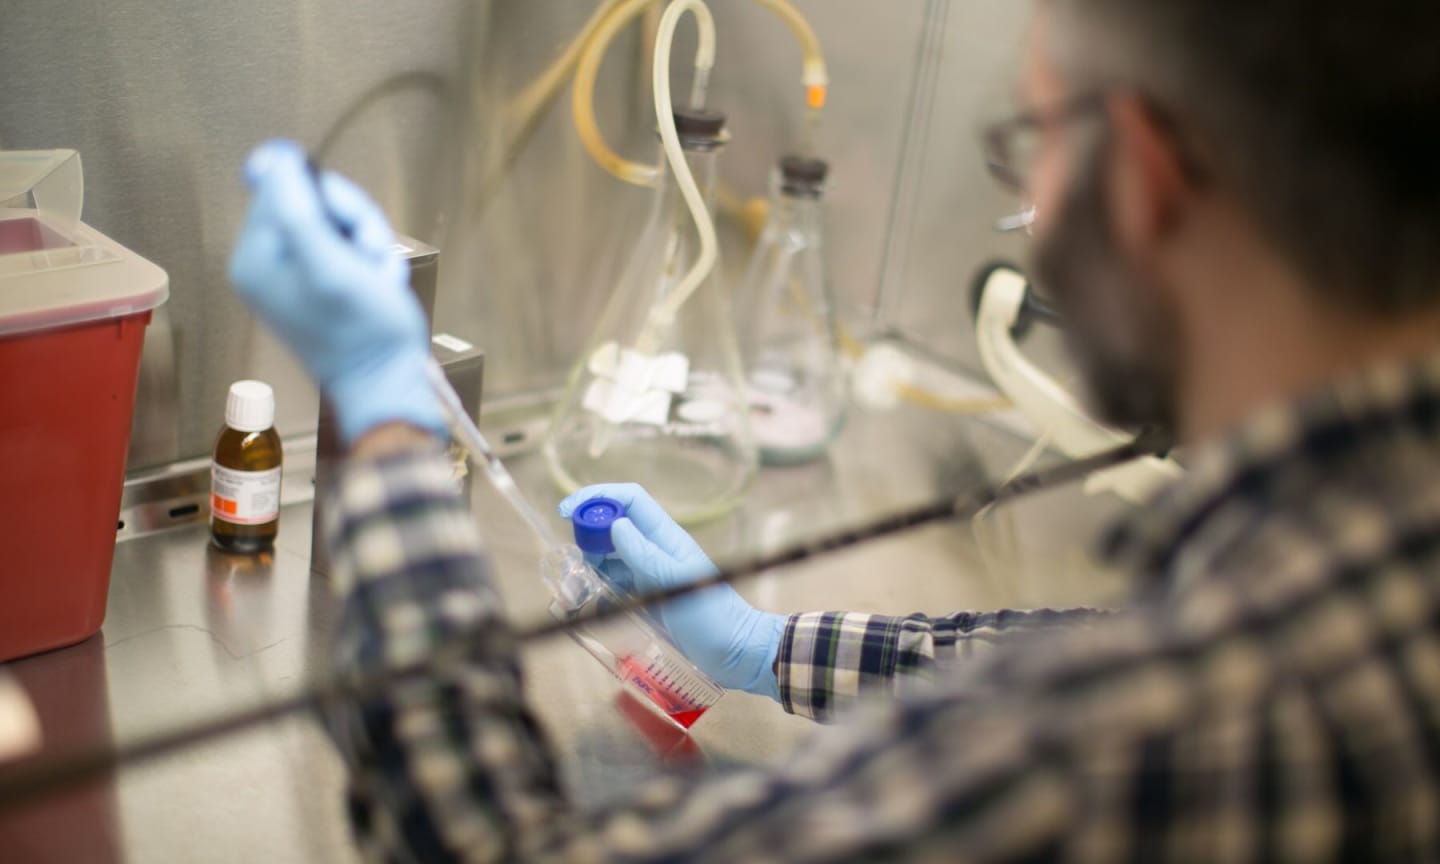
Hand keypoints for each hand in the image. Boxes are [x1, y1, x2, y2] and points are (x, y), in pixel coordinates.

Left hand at [228, 139, 444, 444]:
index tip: (355, 236)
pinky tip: (377, 283)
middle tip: (373, 259)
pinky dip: (367, 259)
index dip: (334, 200)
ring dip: (367, 242)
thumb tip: (271, 155)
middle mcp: (262, 262)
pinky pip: (340, 246)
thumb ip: (295, 208)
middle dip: (354, 223)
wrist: (387, 381)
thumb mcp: (331, 263)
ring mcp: (288, 274)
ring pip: (332, 222)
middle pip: (310, 201)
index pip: (288, 185)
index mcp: (254, 256)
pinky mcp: (314, 283)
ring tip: (379, 277)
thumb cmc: (364, 328)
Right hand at [558, 484, 785, 699]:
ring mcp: (648, 576)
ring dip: (584, 573)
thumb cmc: (715, 617)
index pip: (629, 501)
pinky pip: (612, 589)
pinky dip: (595, 595)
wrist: (737, 654)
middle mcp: (654, 552)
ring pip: (606, 562)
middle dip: (584, 542)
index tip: (567, 510)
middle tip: (569, 570)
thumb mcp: (678, 585)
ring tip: (571, 598)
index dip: (598, 497)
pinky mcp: (644, 601)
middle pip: (609, 531)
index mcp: (666, 538)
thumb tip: (615, 525)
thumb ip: (645, 556)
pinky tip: (587, 610)